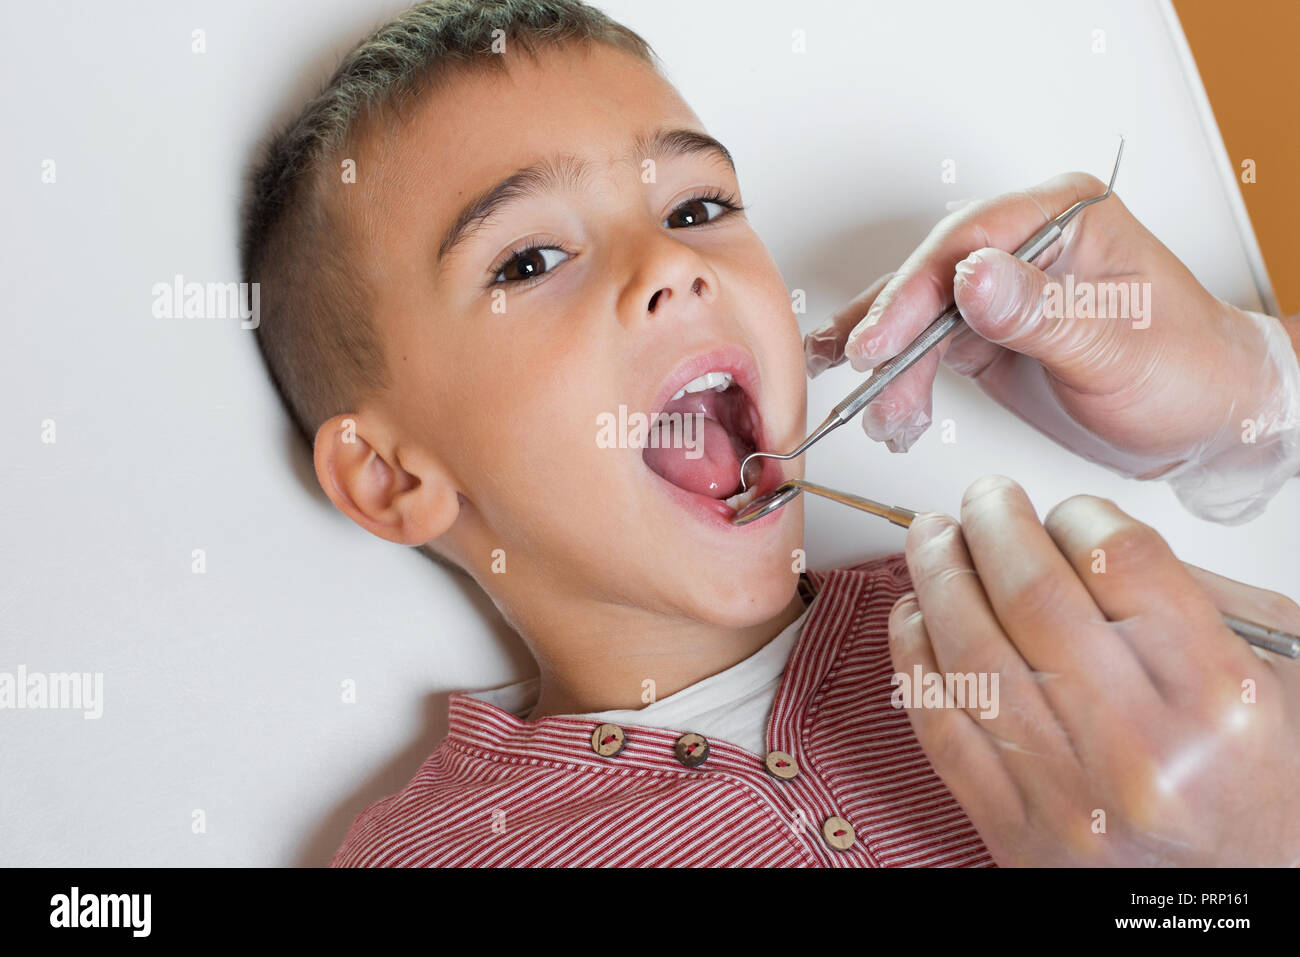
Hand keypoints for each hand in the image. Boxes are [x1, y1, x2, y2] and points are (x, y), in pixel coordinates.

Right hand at [803, 173, 1299, 519]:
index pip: (968, 239)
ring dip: (890, 367)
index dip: (913, 290)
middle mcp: (1025, 245)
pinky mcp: (987, 334)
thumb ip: (1040, 312)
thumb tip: (971, 277)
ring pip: (918, 315)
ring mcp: (1002, 290)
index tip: (881, 339)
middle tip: (868, 379)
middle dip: (893, 336)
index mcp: (1065, 217)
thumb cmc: (1187, 371)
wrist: (1204, 421)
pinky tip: (885, 404)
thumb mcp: (1116, 346)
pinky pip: (926, 348)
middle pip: (931, 277)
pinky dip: (901, 380)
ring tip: (881, 413)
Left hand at [889, 474, 1299, 865]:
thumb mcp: (1271, 679)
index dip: (1077, 515)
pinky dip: (913, 655)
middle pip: (1033, 595)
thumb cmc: (1254, 786)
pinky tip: (913, 615)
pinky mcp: (1013, 830)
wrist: (1232, 904)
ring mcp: (1068, 794)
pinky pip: (939, 725)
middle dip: (992, 524)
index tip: (1064, 512)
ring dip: (937, 576)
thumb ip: (1189, 599)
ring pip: (971, 653)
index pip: (1120, 561)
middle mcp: (1140, 748)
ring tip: (932, 540)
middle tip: (982, 499)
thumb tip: (1079, 537)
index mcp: (1220, 700)